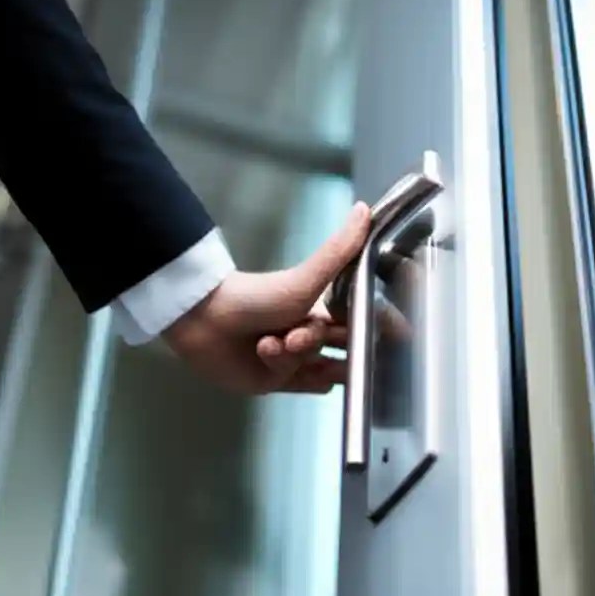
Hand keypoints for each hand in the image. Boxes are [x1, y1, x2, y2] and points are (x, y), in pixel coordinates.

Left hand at [163, 202, 370, 394]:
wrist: (206, 320)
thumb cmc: (259, 296)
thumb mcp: (306, 278)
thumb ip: (340, 250)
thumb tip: (366, 208)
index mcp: (324, 310)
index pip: (363, 324)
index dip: (376, 330)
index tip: (388, 336)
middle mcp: (315, 337)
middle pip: (347, 352)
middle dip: (323, 344)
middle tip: (298, 336)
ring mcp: (299, 362)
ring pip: (327, 371)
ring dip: (300, 357)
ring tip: (274, 345)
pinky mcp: (279, 383)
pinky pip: (306, 387)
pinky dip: (287, 370)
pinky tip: (265, 355)